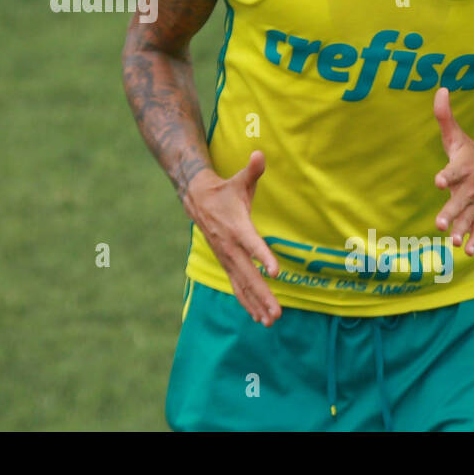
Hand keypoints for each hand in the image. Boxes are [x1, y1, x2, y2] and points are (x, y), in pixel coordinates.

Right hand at [183, 151, 281, 325]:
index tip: (276, 272)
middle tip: (277, 313)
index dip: (263, 256)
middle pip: (248, 274)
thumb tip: (260, 153)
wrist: (196, 199)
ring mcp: (226, 257)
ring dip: (256, 304)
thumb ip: (252, 169)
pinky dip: (247, 302)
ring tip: (270, 321)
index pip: (252, 243)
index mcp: (237, 226)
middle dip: (263, 295)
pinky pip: (237, 286)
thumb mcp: (239, 179)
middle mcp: (230, 246)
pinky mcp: (226, 263)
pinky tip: (258, 316)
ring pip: (242, 285)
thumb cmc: (225, 190)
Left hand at [432, 88, 473, 255]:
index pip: (455, 170)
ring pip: (469, 220)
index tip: (438, 180)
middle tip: (440, 223)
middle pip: (459, 201)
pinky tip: (468, 252)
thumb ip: (445, 117)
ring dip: (462, 231)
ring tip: (454, 241)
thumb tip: (439, 89)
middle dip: (451, 213)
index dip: (446, 175)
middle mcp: (471, 189)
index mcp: (464, 168)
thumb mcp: (459, 137)